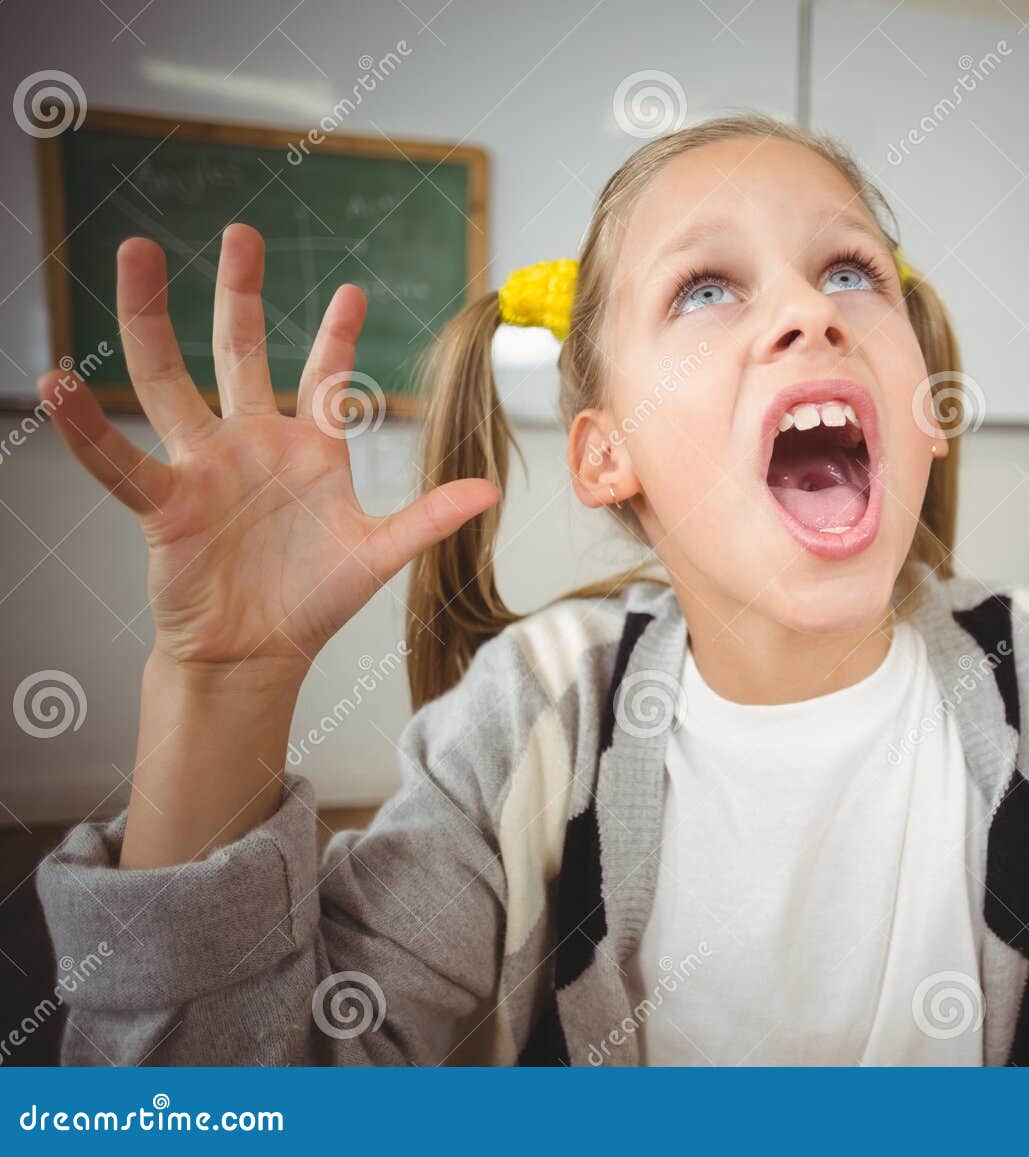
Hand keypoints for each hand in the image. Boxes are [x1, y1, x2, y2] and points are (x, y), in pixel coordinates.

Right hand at [40, 224, 498, 685]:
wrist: (257, 654)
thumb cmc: (313, 601)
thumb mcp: (379, 555)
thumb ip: (429, 517)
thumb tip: (492, 491)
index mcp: (308, 450)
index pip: (325, 378)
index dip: (338, 335)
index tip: (353, 291)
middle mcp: (252, 444)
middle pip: (240, 351)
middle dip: (240, 292)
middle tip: (242, 231)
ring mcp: (204, 467)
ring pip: (168, 382)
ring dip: (148, 320)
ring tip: (134, 255)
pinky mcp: (165, 504)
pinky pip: (120, 460)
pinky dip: (86, 427)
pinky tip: (57, 383)